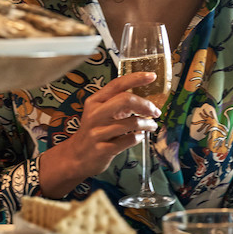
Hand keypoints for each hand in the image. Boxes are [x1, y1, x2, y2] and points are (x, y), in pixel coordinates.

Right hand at [37, 71, 161, 196]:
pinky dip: (139, 137)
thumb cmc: (93, 131)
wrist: (76, 157)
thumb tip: (144, 100)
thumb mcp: (100, 113)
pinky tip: (139, 137)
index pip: (117, 84)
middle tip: (156, 112)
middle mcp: (95, 115)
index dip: (136, 78)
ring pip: (131, 123)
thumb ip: (118, 104)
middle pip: (125, 100)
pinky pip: (129, 140)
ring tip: (152, 126)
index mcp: (95, 102)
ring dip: (147, 124)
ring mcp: (98, 133)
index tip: (152, 76)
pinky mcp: (103, 149)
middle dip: (146, 105)